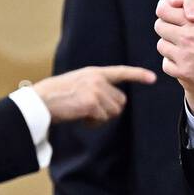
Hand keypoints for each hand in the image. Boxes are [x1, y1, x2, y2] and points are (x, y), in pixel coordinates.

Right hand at [31, 65, 156, 123]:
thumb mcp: (78, 83)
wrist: (40, 101)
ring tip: (83, 113)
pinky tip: (80, 117)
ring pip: (114, 112)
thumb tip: (115, 103)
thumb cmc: (56, 96)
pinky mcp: (92, 103)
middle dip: (110, 111)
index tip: (153, 78)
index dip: (138, 75)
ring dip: (101, 118)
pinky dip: (93, 123)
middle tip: (91, 112)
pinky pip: (103, 119)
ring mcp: (96, 90)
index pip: (121, 72)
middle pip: (121, 101)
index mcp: (94, 73)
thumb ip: (96, 87)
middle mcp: (98, 79)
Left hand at [155, 0, 193, 99]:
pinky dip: (173, 62)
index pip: (164, 9)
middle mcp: (186, 39)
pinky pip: (167, 65)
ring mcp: (183, 58)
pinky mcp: (184, 74)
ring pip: (162, 46)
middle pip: (160, 26)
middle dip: (168, 25)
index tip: (172, 10)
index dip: (167, 8)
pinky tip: (185, 61)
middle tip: (176, 27)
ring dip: (170, 44)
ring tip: (181, 44)